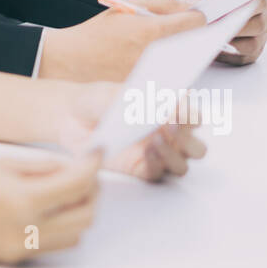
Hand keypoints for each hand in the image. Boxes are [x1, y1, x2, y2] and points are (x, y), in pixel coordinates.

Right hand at [0, 153, 102, 263]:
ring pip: (74, 236)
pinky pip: (50, 245)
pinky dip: (57, 227)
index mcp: (24, 200)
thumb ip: (43, 168)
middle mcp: (26, 230)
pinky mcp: (11, 258)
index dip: (93, 165)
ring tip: (66, 191)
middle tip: (87, 172)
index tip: (98, 154)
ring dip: (77, 213)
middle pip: (85, 217)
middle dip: (92, 192)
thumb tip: (72, 168)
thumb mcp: (2, 163)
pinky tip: (44, 208)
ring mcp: (19, 249)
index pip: (78, 184)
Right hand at [39, 0, 205, 81]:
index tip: (199, 17)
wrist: (72, 60)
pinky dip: (172, 71)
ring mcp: (154, 75)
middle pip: (195, 46)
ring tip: (175, 49)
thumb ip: (166, 4)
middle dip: (197, 38)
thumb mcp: (129, 7)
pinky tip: (163, 65)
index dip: (201, 18)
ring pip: (187, 64)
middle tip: (194, 34)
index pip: (196, 23)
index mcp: (152, 30)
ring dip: (187, 56)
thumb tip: (196, 7)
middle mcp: (156, 55)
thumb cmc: (99, 31)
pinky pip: (172, 79)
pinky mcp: (149, 91)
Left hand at [54, 82, 206, 177]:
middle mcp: (167, 137)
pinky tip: (146, 153)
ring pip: (182, 166)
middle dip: (190, 139)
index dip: (193, 115)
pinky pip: (158, 174)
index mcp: (168, 114)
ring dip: (174, 154)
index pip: (194, 118)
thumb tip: (155, 104)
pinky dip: (156, 165)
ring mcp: (155, 156)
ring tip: (155, 140)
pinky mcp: (139, 170)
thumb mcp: (110, 93)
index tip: (181, 109)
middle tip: (173, 125)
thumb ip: (132, 98)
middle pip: (197, 148)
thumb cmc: (96, 100)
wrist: (70, 118)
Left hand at [217, 0, 266, 64]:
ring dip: (232, 42)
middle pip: (258, 24)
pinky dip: (229, 54)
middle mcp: (265, 13)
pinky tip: (214, 47)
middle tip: (215, 26)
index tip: (226, 8)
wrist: (198, 4)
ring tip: (212, 37)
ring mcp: (260, 34)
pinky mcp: (250, 51)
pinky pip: (244, 57)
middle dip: (235, 26)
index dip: (245, 5)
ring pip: (252, 44)